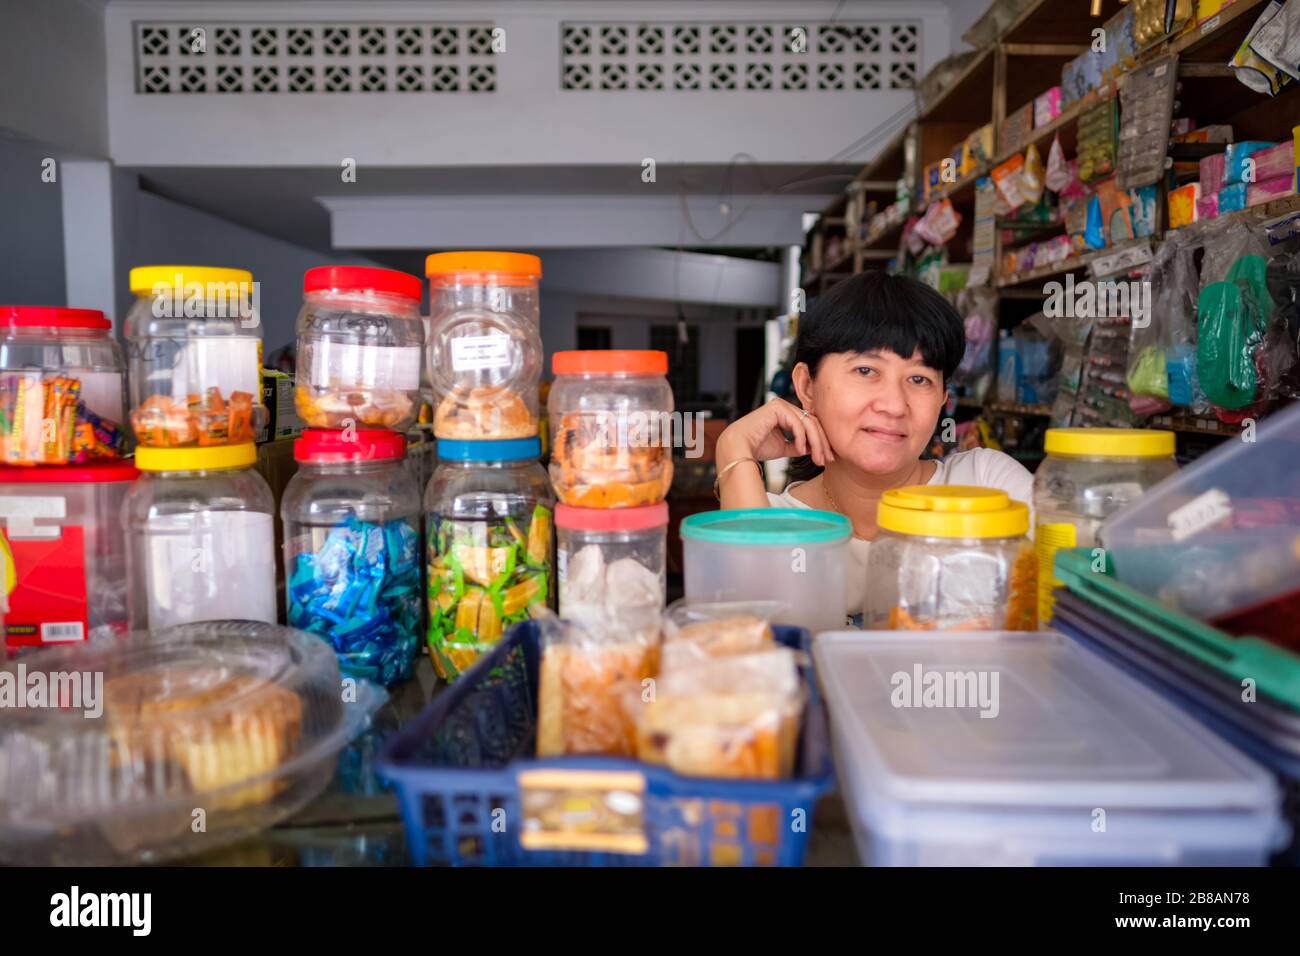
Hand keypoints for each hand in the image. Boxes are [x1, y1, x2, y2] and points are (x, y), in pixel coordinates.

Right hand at [717, 397, 834, 466]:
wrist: (738, 448)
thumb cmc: (756, 447)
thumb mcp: (784, 447)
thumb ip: (798, 445)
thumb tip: (814, 448)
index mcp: (785, 414)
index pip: (810, 425)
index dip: (820, 441)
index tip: (826, 458)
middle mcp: (784, 407)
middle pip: (812, 423)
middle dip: (821, 443)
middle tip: (827, 459)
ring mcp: (781, 405)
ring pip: (808, 423)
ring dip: (816, 443)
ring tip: (817, 459)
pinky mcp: (777, 407)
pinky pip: (797, 423)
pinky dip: (802, 438)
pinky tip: (803, 451)